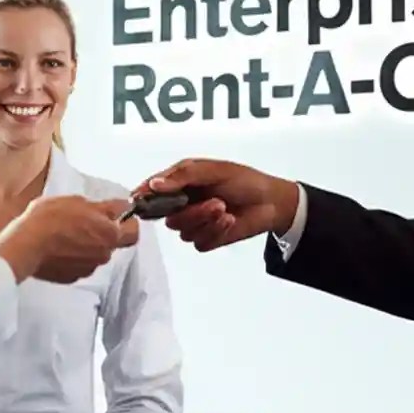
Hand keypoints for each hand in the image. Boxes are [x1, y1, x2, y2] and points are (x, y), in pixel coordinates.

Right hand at [0, 196, 137, 282]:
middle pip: (111, 242)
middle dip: (102, 232)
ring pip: (94, 253)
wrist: (25, 245)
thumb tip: (122, 207)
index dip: (127, 222)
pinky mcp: (71, 276)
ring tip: (65, 233)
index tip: (118, 215)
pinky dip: (72, 257)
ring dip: (86, 244)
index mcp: (110, 235)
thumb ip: (105, 207)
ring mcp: (87, 268)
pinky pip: (78, 264)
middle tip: (84, 220)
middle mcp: (103, 255)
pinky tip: (58, 247)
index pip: (133, 231)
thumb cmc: (50, 219)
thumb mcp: (80, 202)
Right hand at [135, 158, 298, 251]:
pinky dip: (216, 232)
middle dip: (192, 212)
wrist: (271, 202)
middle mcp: (182, 205)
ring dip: (207, 221)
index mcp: (179, 183)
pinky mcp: (206, 239)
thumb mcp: (213, 170)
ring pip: (184, 232)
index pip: (152, 192)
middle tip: (216, 202)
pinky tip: (230, 221)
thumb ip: (182, 177)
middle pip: (168, 218)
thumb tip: (154, 184)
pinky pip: (200, 242)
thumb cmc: (243, 180)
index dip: (145, 197)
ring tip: (226, 209)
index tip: (142, 199)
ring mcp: (194, 223)